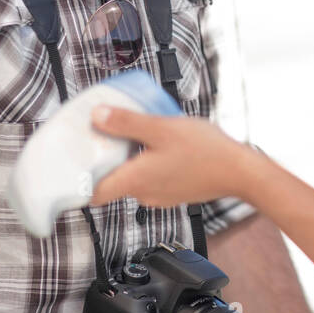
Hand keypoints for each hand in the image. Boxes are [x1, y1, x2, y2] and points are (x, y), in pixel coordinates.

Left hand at [86, 106, 250, 207]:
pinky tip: (158, 146)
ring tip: (135, 135)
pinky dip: (146, 165)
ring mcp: (160, 196)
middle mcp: (143, 194)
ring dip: (128, 160)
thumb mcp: (162, 128)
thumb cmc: (205, 151)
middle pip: (110, 183)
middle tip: (104, 136)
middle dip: (105, 161)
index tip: (73, 163)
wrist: (240, 171)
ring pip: (131, 180)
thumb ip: (127, 123)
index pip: (92, 194)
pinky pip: (150, 179)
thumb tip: (96, 116)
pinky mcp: (174, 192)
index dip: (79, 181)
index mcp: (134, 180)